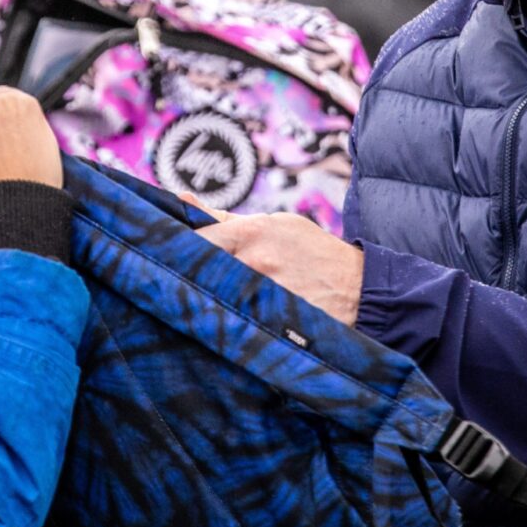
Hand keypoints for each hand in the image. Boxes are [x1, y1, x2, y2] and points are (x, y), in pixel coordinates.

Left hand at [191, 203, 363, 325]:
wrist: (362, 291)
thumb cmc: (314, 254)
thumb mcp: (277, 226)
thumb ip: (226, 219)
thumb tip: (179, 200)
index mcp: (252, 232)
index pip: (194, 240)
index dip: (175, 251)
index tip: (163, 258)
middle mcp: (254, 263)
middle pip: (197, 273)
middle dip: (187, 280)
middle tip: (175, 288)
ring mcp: (261, 296)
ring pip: (213, 302)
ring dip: (205, 305)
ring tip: (204, 308)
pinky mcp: (269, 326)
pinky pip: (234, 327)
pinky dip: (226, 326)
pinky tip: (226, 327)